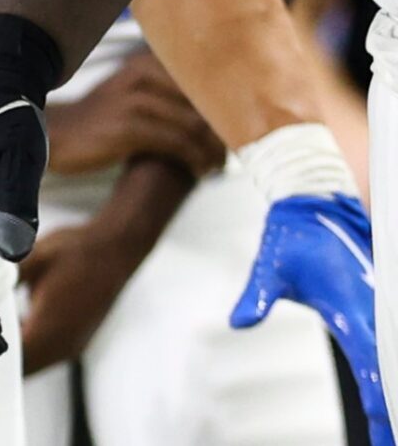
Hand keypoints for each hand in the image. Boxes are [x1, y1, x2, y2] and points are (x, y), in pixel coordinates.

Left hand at [18, 219, 135, 372]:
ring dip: (9, 349)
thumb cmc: (75, 252)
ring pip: (32, 361)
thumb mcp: (30, 259)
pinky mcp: (73, 337)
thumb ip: (1, 278)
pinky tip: (3, 321)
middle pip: (21, 366)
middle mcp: (63, 346)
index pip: (12, 361)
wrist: (114, 248)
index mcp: (51, 331)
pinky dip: (22, 341)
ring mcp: (70, 344)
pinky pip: (42, 351)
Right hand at [44, 52, 225, 177]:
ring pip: (193, 126)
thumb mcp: (127, 96)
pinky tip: (198, 172)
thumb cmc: (95, 123)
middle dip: (220, 134)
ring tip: (215, 168)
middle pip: (202, 104)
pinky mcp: (129, 127)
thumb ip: (162, 97)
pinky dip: (194, 160)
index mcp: (144, 65)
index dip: (221, 111)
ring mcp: (135, 101)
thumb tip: (207, 116)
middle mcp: (141, 76)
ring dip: (211, 151)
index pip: (201, 84)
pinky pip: (177, 144)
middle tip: (226, 158)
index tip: (231, 136)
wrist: (52, 135)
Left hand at [232, 194, 392, 445]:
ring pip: (392, 355)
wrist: (315, 199)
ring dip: (391, 387)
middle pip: (389, 369)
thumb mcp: (271, 266)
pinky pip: (389, 336)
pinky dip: (388, 363)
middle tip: (389, 439)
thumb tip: (239, 321)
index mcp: (350, 309)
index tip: (385, 426)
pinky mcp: (378, 297)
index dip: (381, 399)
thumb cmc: (295, 232)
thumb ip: (257, 295)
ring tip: (390, 425)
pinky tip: (386, 384)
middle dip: (391, 408)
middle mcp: (371, 310)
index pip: (371, 364)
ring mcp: (379, 305)